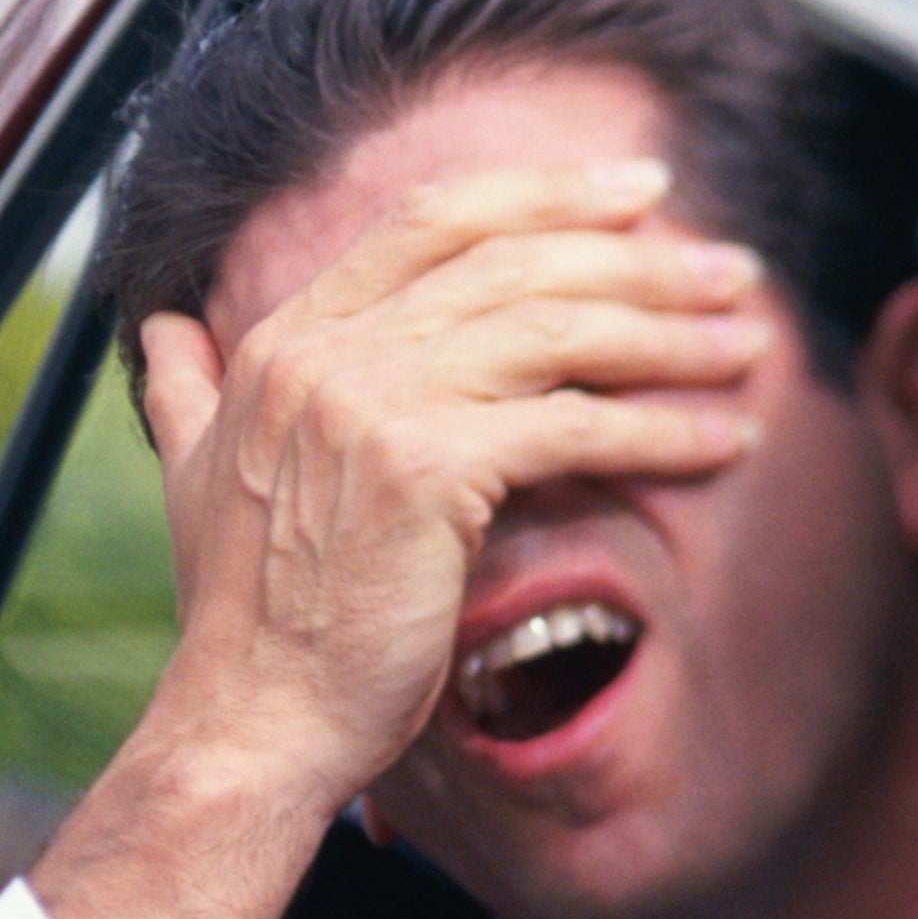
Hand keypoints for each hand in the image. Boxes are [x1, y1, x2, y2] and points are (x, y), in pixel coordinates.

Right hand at [27, 158, 769, 918]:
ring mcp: (375, 404)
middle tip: (732, 270)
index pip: (433, 220)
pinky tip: (725, 440)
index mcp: (285, 338)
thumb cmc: (244, 623)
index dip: (546, 195)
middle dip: (640, 258)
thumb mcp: (195, 474)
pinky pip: (577, 427)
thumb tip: (169, 331)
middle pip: (514, 262)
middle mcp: (327, 352)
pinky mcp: (428, 471)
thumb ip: (188, 389)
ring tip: (748, 345)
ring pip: (558, 331)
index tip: (637, 193)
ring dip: (670, 334)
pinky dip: (663, 429)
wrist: (250, 725)